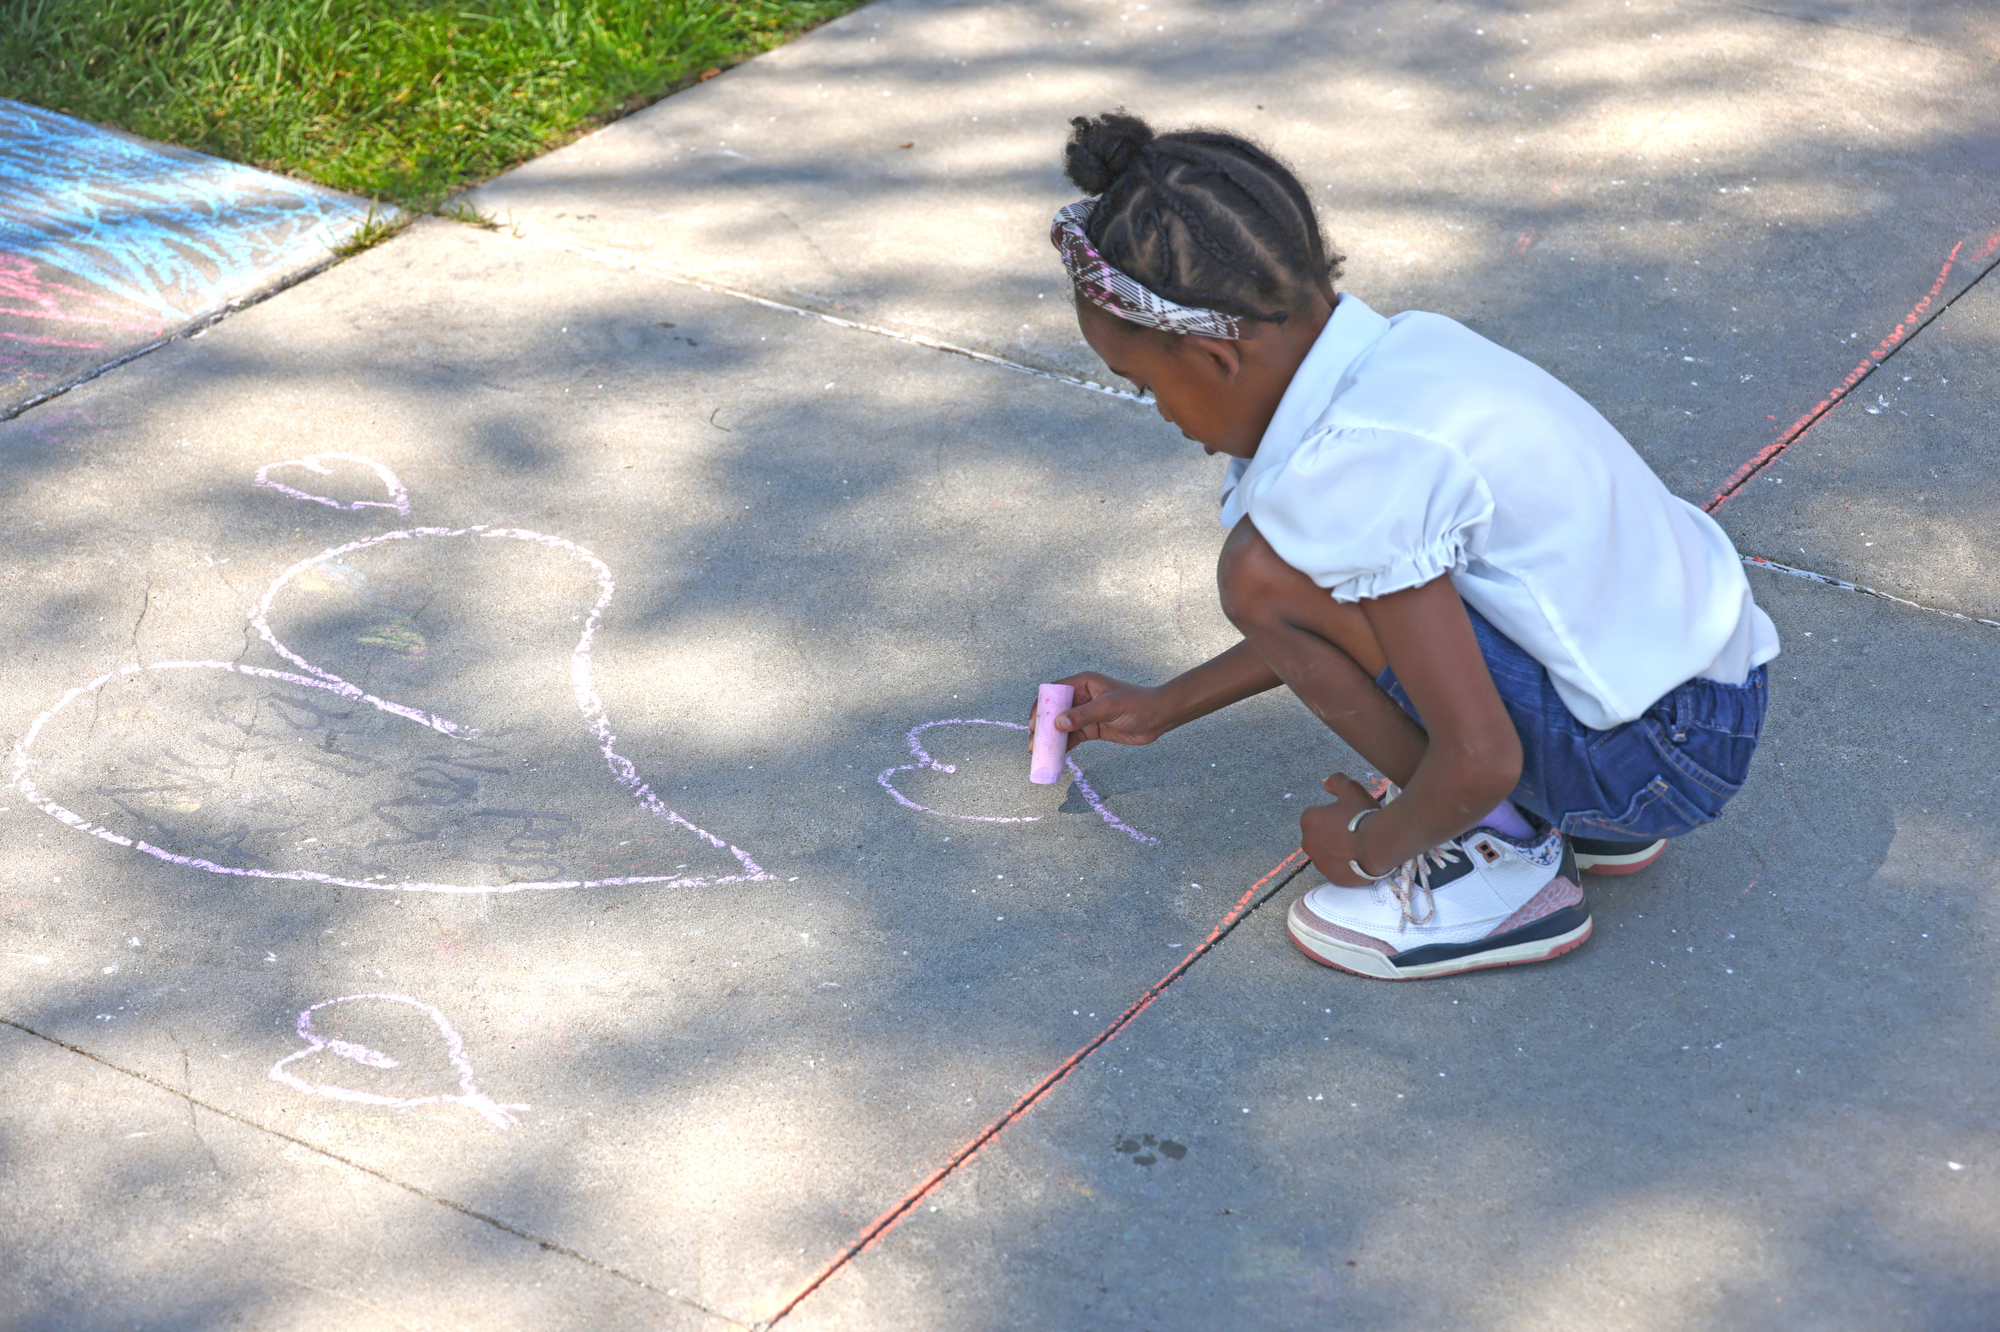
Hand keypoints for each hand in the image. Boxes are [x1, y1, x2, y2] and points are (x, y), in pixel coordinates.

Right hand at [1047, 672, 1173, 749]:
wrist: (1159, 717)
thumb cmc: (1137, 704)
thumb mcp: (1109, 707)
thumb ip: (1084, 715)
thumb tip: (1058, 724)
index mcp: (1084, 683)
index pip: (1055, 691)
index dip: (1042, 706)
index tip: (1035, 723)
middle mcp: (1082, 697)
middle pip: (1055, 710)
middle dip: (1043, 725)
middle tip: (1033, 742)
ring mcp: (1087, 714)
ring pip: (1063, 726)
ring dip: (1051, 738)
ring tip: (1039, 752)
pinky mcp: (1093, 728)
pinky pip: (1074, 737)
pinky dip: (1064, 745)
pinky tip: (1056, 755)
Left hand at [1298, 773, 1387, 886]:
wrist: (1379, 845)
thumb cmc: (1363, 815)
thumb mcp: (1351, 789)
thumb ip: (1336, 781)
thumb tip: (1325, 783)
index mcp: (1308, 820)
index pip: (1316, 814)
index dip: (1333, 814)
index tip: (1348, 815)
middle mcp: (1307, 843)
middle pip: (1319, 835)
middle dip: (1331, 832)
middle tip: (1354, 830)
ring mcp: (1319, 863)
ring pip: (1327, 853)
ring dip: (1337, 849)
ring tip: (1359, 846)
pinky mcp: (1332, 878)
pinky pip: (1336, 868)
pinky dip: (1344, 865)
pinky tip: (1360, 859)